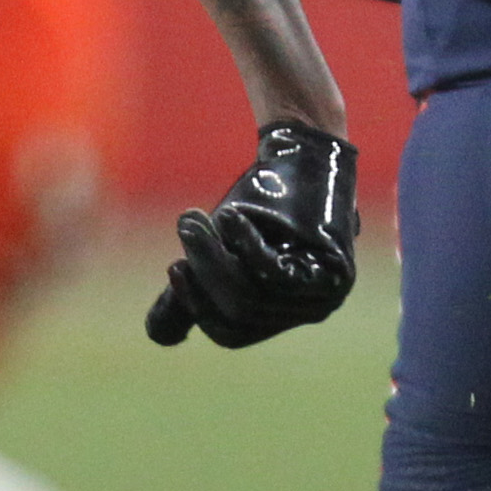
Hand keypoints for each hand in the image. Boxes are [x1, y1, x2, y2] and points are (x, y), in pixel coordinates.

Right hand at [145, 122, 357, 347]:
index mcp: (282, 315)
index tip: (174, 267)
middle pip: (239, 314)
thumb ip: (199, 287)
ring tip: (195, 220)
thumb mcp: (223, 250)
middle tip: (185, 228)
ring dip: (214, 257)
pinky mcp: (334, 271)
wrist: (305, 155)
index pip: (232, 332)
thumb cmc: (263, 203)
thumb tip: (157, 336)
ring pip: (252, 295)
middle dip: (204, 271)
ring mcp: (326, 295)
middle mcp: (309, 312)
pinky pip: (273, 272)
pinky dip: (244, 245)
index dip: (197, 306)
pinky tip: (229, 218)